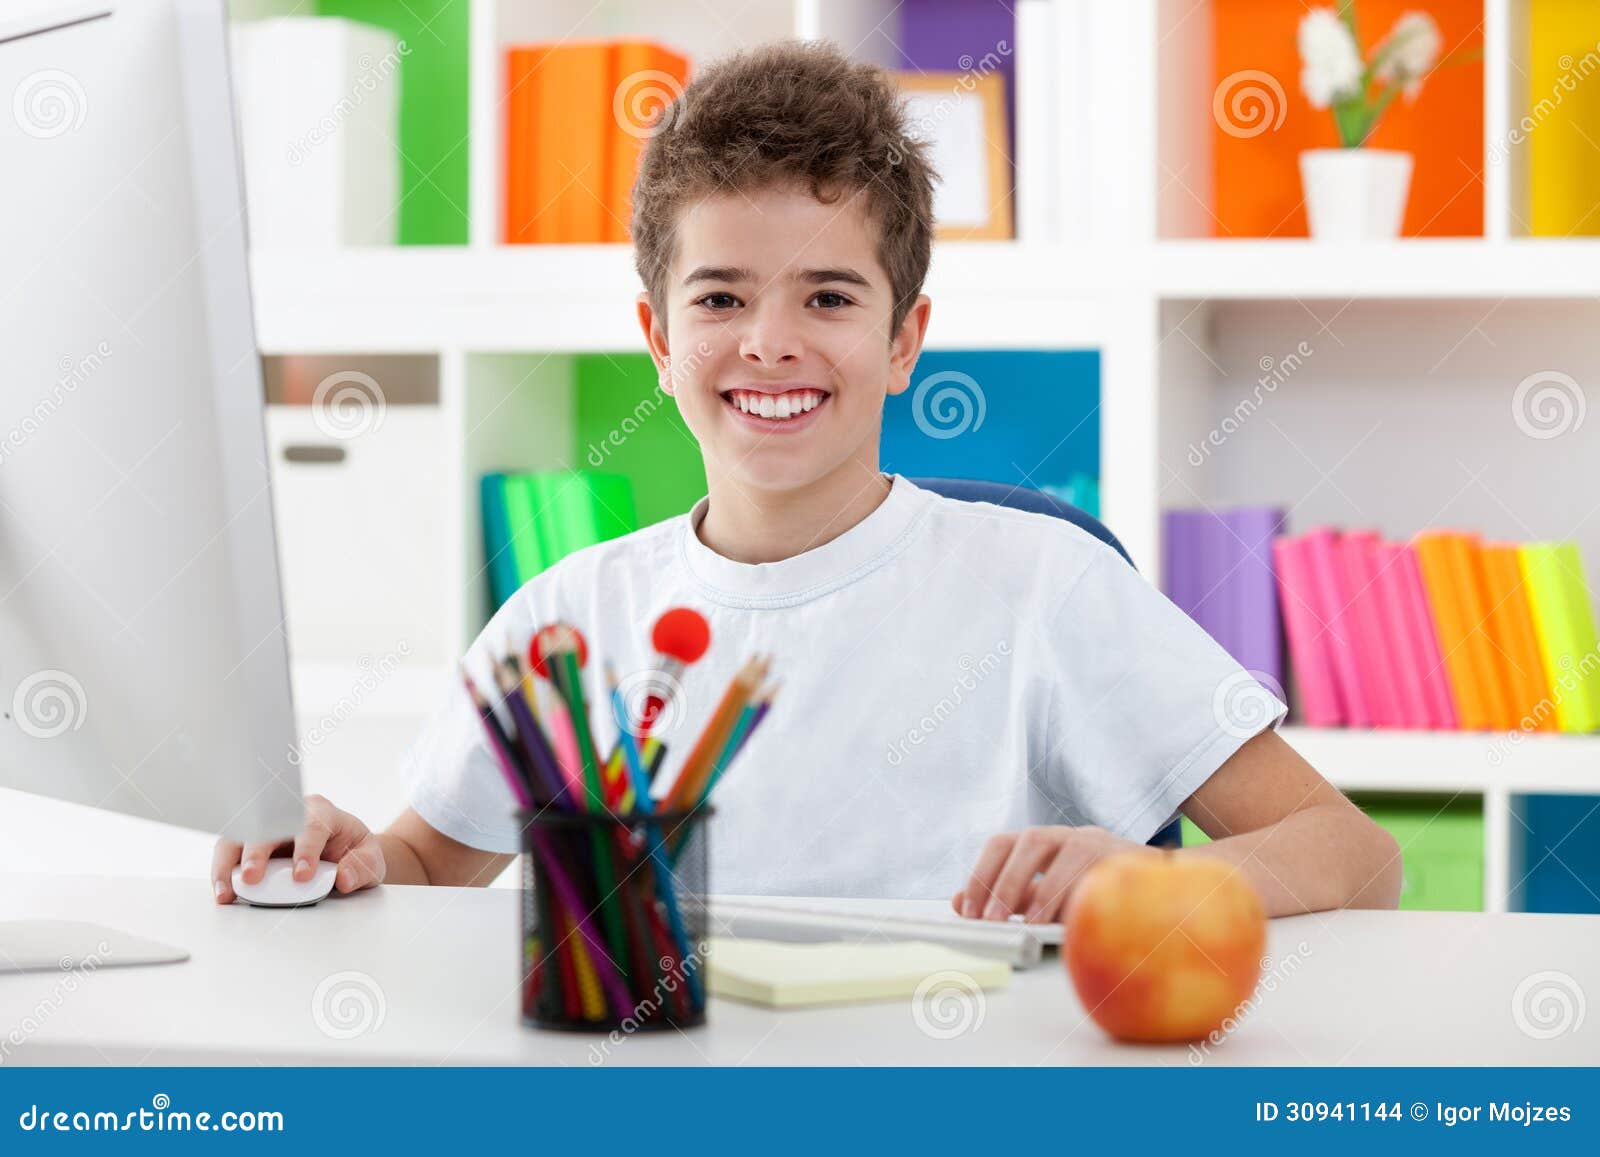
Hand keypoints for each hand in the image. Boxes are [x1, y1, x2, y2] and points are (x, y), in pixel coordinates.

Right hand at [211, 794, 386, 903]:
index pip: (311, 826)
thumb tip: (345, 878)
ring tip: (226, 892)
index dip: (304, 850)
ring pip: (239, 836)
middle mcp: (290, 814)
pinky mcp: (250, 844)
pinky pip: (229, 853)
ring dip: (229, 864)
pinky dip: (223, 872)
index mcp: (322, 813)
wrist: (345, 852)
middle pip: (266, 825)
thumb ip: (362, 867)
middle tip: (252, 877)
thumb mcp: (371, 859)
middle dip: (257, 851)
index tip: (301, 876)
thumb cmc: (354, 851)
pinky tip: (222, 892)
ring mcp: (266, 827)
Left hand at [952, 825, 1154, 923]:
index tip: (967, 911)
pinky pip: (1103, 871)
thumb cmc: (1092, 894)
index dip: (981, 874)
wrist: (1156, 889)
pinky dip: (1085, 895)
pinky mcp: (1129, 858)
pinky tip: (1074, 920)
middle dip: (1007, 880)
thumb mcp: (1045, 897)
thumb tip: (960, 902)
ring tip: (1029, 925)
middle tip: (991, 919)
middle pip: (1030, 840)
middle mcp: (1069, 836)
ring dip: (1046, 890)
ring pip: (1068, 852)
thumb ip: (1009, 899)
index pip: (1002, 844)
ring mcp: (1101, 843)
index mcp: (1043, 843)